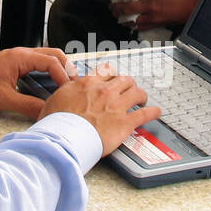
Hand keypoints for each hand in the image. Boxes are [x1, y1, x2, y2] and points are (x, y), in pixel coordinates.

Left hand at [0, 47, 74, 119]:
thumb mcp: (3, 99)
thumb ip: (28, 106)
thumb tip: (47, 114)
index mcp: (20, 57)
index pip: (53, 62)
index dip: (64, 77)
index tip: (69, 93)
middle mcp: (21, 53)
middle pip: (54, 54)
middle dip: (67, 69)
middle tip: (74, 87)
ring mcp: (17, 57)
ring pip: (46, 57)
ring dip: (58, 70)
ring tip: (66, 88)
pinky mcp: (13, 64)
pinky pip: (36, 63)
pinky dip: (47, 72)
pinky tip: (48, 87)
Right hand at [39, 72, 161, 155]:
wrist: (64, 138)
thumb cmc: (57, 123)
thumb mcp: (54, 99)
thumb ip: (65, 92)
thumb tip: (64, 91)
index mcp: (88, 84)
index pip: (105, 72)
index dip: (111, 75)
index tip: (112, 78)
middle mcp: (105, 91)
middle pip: (124, 80)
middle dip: (128, 84)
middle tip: (129, 88)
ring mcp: (117, 106)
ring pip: (137, 92)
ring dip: (141, 95)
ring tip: (142, 98)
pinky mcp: (125, 122)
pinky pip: (144, 114)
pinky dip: (152, 112)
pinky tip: (156, 112)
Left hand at [111, 0, 203, 30]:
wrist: (199, 5)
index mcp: (152, 4)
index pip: (129, 8)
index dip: (117, 8)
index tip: (111, 6)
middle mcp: (153, 16)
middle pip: (131, 20)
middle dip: (120, 17)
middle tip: (113, 13)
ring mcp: (158, 22)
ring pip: (138, 26)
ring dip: (128, 23)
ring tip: (122, 19)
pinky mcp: (164, 24)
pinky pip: (147, 27)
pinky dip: (139, 26)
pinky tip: (137, 23)